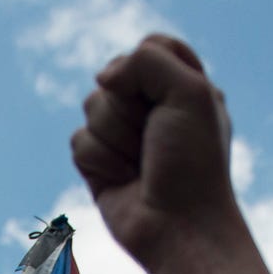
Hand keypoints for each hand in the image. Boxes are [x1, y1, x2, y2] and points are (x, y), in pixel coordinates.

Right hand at [70, 35, 242, 273]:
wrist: (179, 227)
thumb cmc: (194, 163)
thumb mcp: (190, 92)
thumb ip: (146, 60)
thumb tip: (102, 79)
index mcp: (183, 87)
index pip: (151, 46)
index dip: (149, 66)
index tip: (169, 96)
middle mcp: (151, 108)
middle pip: (113, 75)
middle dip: (130, 108)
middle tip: (156, 139)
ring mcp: (122, 135)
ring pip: (91, 106)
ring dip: (116, 137)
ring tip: (142, 165)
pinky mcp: (98, 163)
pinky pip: (78, 141)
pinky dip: (101, 161)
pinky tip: (124, 181)